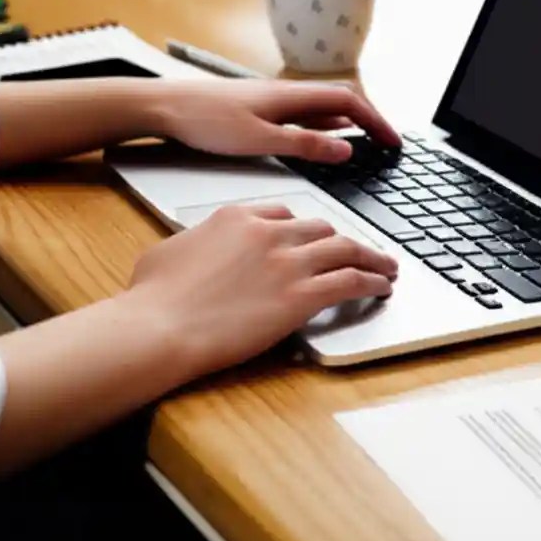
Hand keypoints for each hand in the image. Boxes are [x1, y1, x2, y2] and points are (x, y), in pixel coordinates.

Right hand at [125, 203, 397, 374]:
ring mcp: (288, 262)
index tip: (312, 239)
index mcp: (237, 216)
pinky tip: (381, 287)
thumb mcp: (169, 251)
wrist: (160, 326)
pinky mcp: (301, 296)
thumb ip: (198, 243)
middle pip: (320, 229)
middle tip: (356, 251)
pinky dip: (372, 282)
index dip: (302, 229)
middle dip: (341, 241)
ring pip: (347, 250)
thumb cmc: (153, 297)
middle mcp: (269, 233)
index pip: (284, 214)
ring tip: (387, 266)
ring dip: (372, 258)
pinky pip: (351, 281)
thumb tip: (200, 250)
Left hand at [152, 79, 400, 162]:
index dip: (376, 122)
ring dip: (349, 121)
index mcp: (291, 96)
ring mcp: (274, 100)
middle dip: (369, 119)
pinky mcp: (260, 108)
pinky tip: (324, 136)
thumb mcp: (259, 140)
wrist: (163, 106)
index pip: (349, 102)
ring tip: (366, 141)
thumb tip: (345, 150)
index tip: (392, 142)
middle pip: (342, 99)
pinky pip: (305, 113)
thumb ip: (304, 145)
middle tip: (386, 142)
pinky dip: (325, 124)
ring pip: (323, 106)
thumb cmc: (203, 121)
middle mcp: (286, 93)